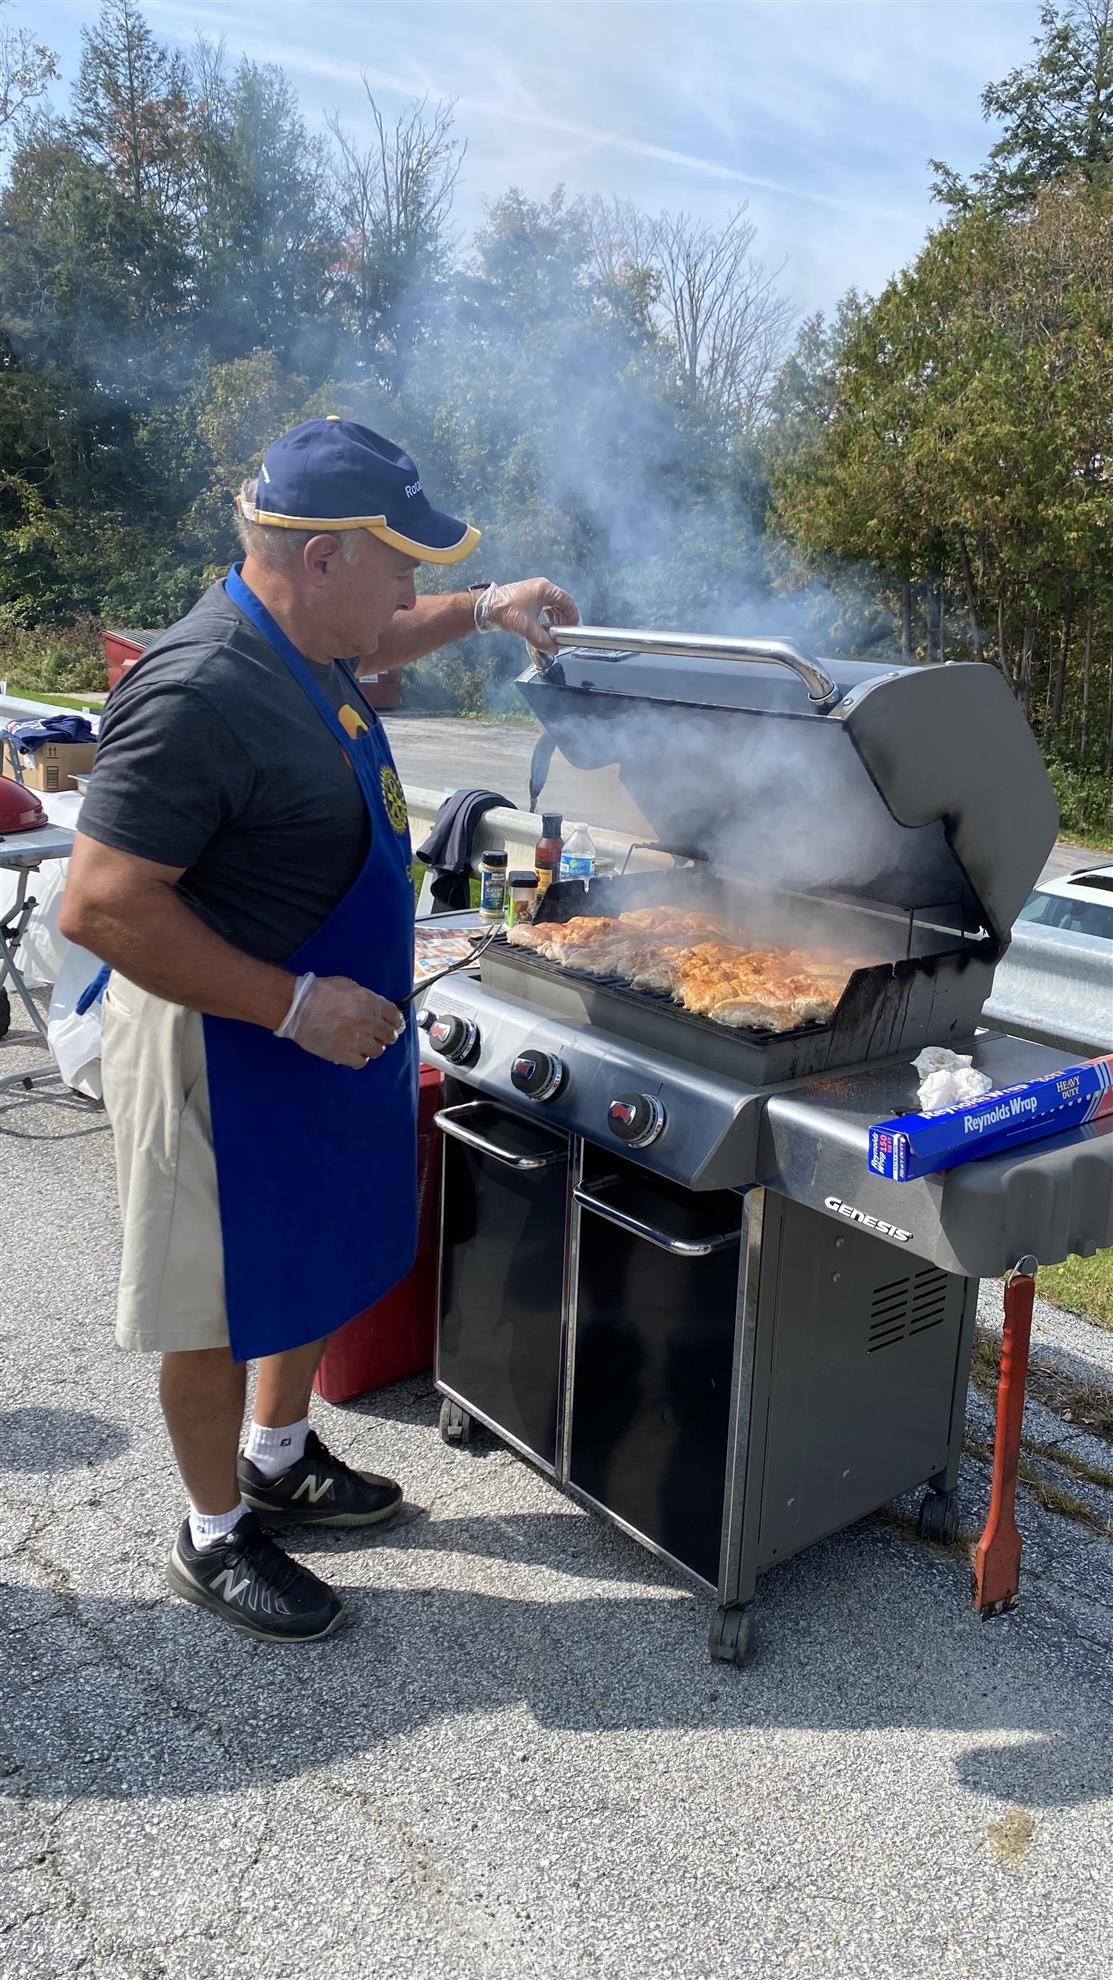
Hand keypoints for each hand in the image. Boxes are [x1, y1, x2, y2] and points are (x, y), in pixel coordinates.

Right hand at [284, 975, 403, 1068]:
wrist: (298, 1007)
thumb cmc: (319, 993)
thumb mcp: (349, 985)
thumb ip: (366, 998)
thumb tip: (374, 1007)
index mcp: (371, 1003)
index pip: (395, 1017)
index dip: (396, 1022)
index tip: (394, 1026)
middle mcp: (368, 1022)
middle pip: (389, 1036)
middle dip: (385, 1035)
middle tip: (378, 1036)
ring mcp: (357, 1040)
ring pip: (378, 1051)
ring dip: (373, 1047)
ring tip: (363, 1044)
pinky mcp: (344, 1054)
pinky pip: (361, 1062)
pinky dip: (359, 1058)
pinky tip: (353, 1053)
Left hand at [474, 577, 579, 653]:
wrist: (485, 608)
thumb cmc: (505, 611)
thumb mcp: (527, 628)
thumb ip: (543, 640)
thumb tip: (554, 648)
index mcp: (544, 589)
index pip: (567, 601)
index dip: (573, 615)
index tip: (575, 628)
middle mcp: (541, 588)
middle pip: (561, 604)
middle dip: (564, 620)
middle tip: (566, 633)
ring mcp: (534, 593)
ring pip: (552, 606)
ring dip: (556, 620)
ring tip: (557, 634)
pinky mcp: (527, 599)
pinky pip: (544, 608)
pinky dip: (547, 618)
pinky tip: (546, 629)